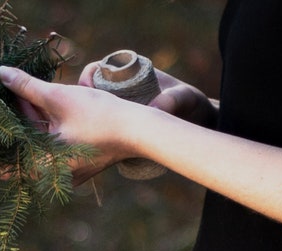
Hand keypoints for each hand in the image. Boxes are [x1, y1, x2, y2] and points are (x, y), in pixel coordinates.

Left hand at [0, 65, 132, 183]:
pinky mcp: (79, 165)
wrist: (137, 131)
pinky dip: (47, 130)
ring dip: (31, 122)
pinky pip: (55, 148)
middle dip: (13, 124)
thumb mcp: (58, 97)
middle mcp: (54, 176)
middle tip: (2, 97)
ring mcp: (68, 173)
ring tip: (23, 94)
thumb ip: (27, 87)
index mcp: (44, 166)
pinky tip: (43, 106)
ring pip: (40, 147)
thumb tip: (1, 73)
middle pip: (24, 151)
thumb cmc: (98, 116)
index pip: (6, 166)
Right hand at [77, 62, 218, 127]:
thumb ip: (171, 100)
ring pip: (97, 115)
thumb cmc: (193, 104)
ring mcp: (123, 111)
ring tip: (86, 138)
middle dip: (82, 104)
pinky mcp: (126, 129)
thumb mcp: (184, 98)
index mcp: (132, 72)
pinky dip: (99, 138)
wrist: (201, 122)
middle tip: (81, 119)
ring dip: (87, 124)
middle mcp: (124, 90)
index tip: (86, 91)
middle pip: (92, 93)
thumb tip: (152, 109)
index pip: (100, 69)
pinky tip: (95, 149)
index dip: (88, 78)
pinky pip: (107, 130)